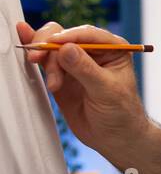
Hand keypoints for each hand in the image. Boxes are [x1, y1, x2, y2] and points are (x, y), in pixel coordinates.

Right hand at [15, 20, 149, 166]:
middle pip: (64, 36)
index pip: (86, 34)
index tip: (53, 43)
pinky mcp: (62, 73)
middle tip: (39, 59)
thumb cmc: (121, 114)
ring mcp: (76, 62)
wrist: (114, 138)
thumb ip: (85, 70)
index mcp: (112, 48)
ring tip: (54, 86)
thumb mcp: (106, 91)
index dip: (68, 37)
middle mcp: (93, 51)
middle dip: (51, 46)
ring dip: (47, 62)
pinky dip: (37, 56)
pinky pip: (47, 59)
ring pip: (52, 48)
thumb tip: (65, 48)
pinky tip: (26, 47)